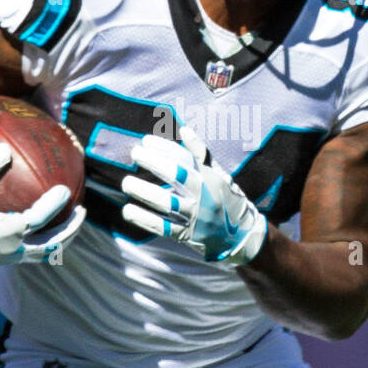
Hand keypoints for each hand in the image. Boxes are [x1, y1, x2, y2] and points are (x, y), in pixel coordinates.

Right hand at [0, 143, 85, 266]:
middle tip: (82, 210)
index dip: (54, 204)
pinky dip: (48, 243)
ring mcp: (12, 257)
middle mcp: (13, 248)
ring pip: (46, 253)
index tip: (66, 190)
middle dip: (71, 229)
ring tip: (73, 221)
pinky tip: (51, 227)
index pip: (39, 219)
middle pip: (52, 243)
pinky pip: (35, 254)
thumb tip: (5, 148)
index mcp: (5, 232)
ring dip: (63, 239)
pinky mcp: (8, 260)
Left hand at [120, 125, 267, 264]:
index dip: (164, 148)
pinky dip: (144, 219)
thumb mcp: (220, 175)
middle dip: (154, 162)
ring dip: (144, 192)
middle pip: (177, 176)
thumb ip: (201, 155)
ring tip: (126, 183)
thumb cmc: (228, 200)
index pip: (185, 158)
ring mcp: (195, 217)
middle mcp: (204, 196)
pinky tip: (128, 210)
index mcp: (210, 178)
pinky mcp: (187, 235)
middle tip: (135, 153)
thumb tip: (184, 130)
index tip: (145, 141)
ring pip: (167, 202)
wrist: (241, 237)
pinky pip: (163, 227)